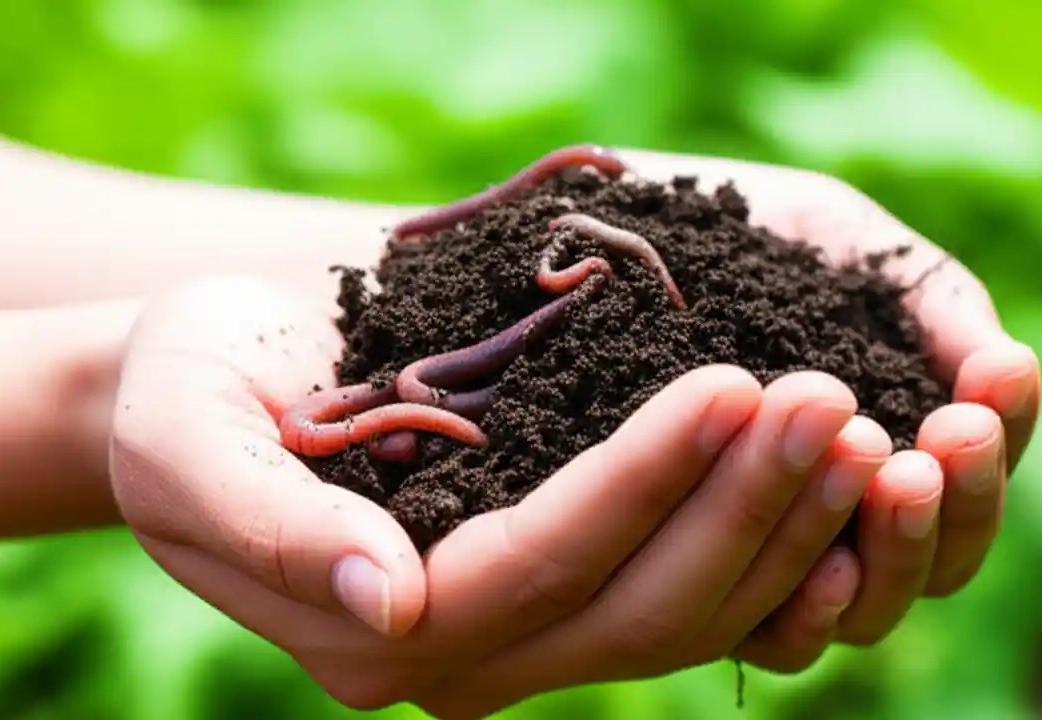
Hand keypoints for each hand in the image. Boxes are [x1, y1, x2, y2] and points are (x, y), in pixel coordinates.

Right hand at [110, 277, 890, 714]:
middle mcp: (461, 654)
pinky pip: (690, 589)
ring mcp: (522, 632)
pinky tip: (832, 467)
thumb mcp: (186, 440)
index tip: (737, 379)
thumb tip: (392, 600)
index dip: (644, 481)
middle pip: (639, 603)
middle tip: (831, 395)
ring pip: (687, 610)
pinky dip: (770, 537)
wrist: (224, 373)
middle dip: (746, 501)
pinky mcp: (564, 587)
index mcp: (372, 625)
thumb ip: (271, 527)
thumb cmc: (191, 388)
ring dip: (779, 518)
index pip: (539, 565)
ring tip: (854, 415)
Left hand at [619, 150, 1040, 646]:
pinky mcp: (689, 580)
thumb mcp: (838, 243)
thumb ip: (930, 302)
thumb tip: (1004, 368)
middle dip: (961, 497)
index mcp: (882, 439)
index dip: (1000, 435)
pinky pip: (767, 636)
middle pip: (934, 558)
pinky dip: (808, 610)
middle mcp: (832, 512)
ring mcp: (766, 554)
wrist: (600, 228)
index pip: (968, 475)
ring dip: (900, 550)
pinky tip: (823, 564)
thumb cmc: (729, 231)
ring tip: (901, 473)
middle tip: (951, 431)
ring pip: (867, 610)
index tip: (993, 375)